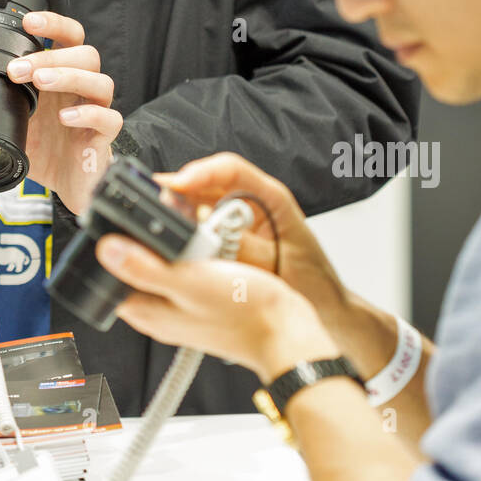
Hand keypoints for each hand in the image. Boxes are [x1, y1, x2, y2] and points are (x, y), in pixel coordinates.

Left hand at [4, 11, 121, 213]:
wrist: (68, 184)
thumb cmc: (44, 148)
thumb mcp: (5, 124)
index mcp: (60, 76)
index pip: (67, 37)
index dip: (53, 24)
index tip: (27, 21)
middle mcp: (80, 89)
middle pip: (86, 52)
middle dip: (51, 55)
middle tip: (19, 68)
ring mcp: (95, 110)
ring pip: (99, 80)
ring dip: (68, 76)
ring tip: (40, 83)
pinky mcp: (103, 137)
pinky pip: (109, 118)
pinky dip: (89, 114)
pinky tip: (66, 119)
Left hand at [95, 237, 336, 381]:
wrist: (287, 331)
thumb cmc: (247, 313)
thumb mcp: (191, 282)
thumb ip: (145, 268)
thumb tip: (106, 250)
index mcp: (147, 311)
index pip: (108, 275)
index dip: (111, 245)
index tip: (121, 221)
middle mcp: (159, 313)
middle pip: (133, 267)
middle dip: (143, 242)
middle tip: (165, 227)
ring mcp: (179, 309)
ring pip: (160, 266)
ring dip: (170, 247)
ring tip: (191, 239)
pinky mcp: (199, 302)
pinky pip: (183, 271)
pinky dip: (190, 255)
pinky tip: (206, 249)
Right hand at [161, 152, 348, 332]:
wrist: (325, 310)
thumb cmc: (314, 285)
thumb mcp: (278, 266)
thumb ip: (243, 250)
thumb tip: (207, 237)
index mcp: (271, 199)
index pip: (230, 169)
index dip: (200, 172)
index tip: (178, 184)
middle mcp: (252, 203)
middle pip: (206, 182)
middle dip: (178, 191)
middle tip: (154, 204)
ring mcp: (238, 220)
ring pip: (197, 203)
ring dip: (177, 212)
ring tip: (157, 223)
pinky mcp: (228, 238)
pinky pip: (198, 227)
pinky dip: (182, 233)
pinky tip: (170, 243)